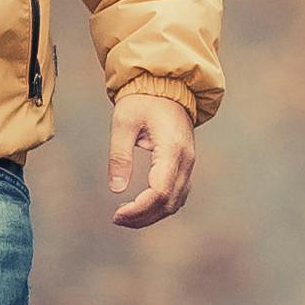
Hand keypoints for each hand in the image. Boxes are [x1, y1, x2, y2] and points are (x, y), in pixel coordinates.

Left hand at [108, 86, 196, 231]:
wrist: (166, 86)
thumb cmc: (143, 101)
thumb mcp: (124, 122)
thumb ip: (120, 155)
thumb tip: (116, 189)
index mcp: (172, 148)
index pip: (159, 190)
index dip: (139, 208)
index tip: (117, 213)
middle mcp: (186, 160)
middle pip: (169, 202)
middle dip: (143, 217)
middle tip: (117, 218)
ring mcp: (189, 164)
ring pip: (176, 202)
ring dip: (152, 215)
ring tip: (125, 217)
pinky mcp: (186, 165)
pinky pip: (177, 194)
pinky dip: (160, 207)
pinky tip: (141, 209)